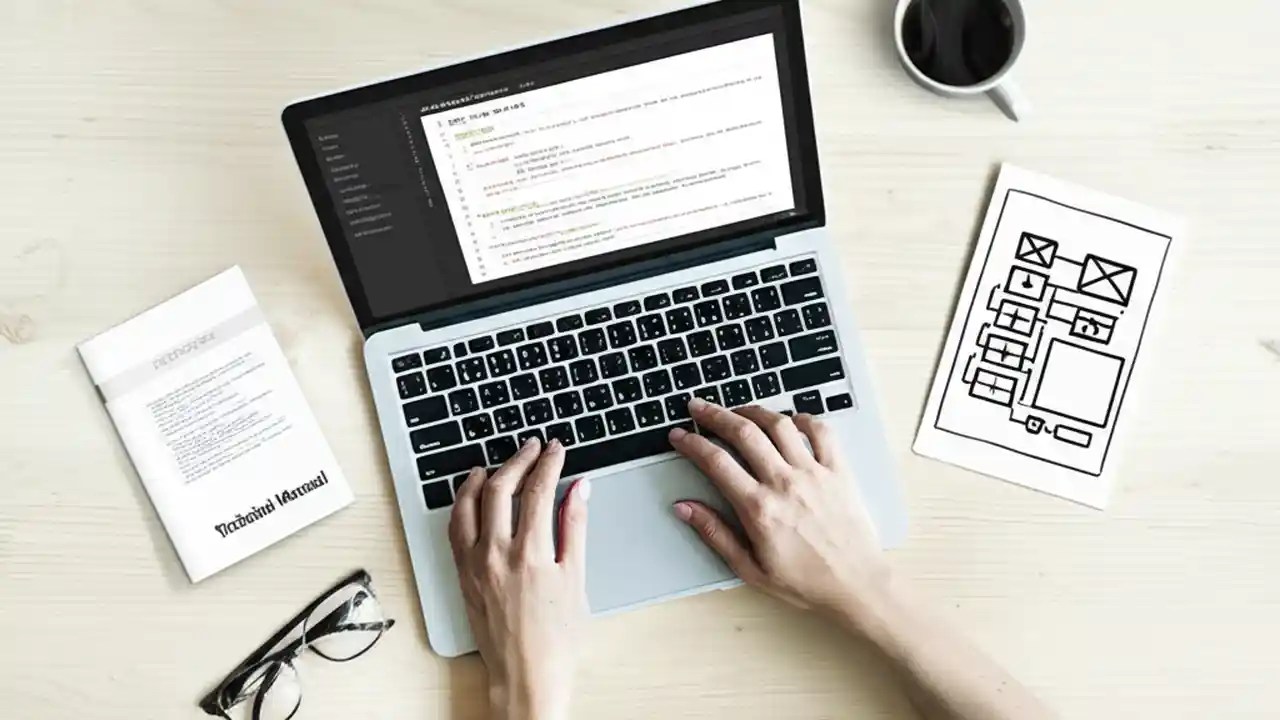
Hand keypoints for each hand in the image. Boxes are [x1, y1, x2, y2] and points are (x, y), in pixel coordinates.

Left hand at [449, 438, 590, 719]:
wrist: (526, 676)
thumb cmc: (557, 638)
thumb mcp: (577, 579)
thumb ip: (576, 527)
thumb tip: (579, 489)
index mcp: (531, 554)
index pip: (539, 490)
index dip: (549, 463)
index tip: (556, 449)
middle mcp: (496, 554)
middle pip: (502, 488)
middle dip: (519, 460)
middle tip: (533, 447)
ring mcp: (474, 564)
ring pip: (471, 503)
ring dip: (484, 476)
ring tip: (498, 463)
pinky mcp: (462, 575)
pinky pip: (455, 528)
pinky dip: (461, 504)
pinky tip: (471, 494)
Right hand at [668, 399, 889, 625]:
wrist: (857, 585)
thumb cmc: (805, 582)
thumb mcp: (750, 568)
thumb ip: (715, 533)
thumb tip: (684, 508)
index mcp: (759, 509)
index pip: (716, 462)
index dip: (692, 443)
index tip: (679, 435)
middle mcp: (785, 484)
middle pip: (743, 433)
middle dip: (714, 415)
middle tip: (699, 407)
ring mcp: (814, 474)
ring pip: (778, 425)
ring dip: (753, 411)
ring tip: (738, 411)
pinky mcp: (839, 471)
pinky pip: (820, 431)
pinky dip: (803, 419)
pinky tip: (789, 421)